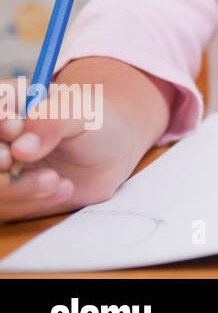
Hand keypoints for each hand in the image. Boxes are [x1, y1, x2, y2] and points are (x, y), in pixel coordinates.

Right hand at [0, 58, 168, 222]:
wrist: (113, 150)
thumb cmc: (94, 120)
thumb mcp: (81, 111)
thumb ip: (52, 121)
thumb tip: (21, 148)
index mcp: (4, 103)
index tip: (13, 128)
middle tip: (18, 162)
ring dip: (16, 189)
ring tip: (55, 180)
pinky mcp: (9, 197)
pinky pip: (5, 209)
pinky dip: (30, 203)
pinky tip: (62, 188)